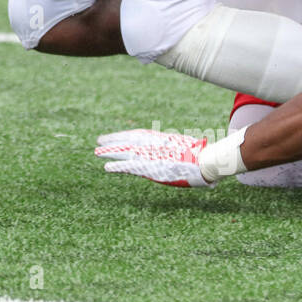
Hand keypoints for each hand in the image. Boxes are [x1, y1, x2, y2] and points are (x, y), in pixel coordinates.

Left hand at [94, 129, 211, 187]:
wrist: (205, 161)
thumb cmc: (203, 156)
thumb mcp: (190, 149)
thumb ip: (182, 152)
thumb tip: (187, 155)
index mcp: (161, 139)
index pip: (138, 134)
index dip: (125, 136)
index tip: (116, 137)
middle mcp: (153, 144)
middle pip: (128, 140)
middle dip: (114, 141)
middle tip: (99, 141)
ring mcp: (150, 154)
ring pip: (124, 152)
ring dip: (109, 152)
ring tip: (96, 151)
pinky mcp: (149, 167)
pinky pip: (128, 166)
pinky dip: (117, 166)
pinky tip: (106, 167)